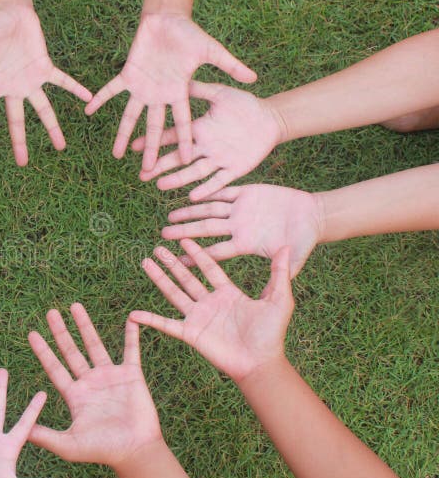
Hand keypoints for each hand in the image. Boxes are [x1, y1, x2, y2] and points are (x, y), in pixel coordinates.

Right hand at [0, 4, 91, 165]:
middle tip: (24, 164)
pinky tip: (88, 99)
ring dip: (52, 127)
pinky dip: (75, 88)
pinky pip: (62, 81)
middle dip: (20, 142)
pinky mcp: (44, 67)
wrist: (8, 9)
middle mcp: (12, 88)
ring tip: (62, 147)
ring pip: (43, 109)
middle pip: (16, 121)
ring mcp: (29, 79)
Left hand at [27, 304, 162, 468]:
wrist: (135, 452)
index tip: (32, 334)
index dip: (43, 351)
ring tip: (75, 306)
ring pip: (95, 344)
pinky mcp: (131, 375)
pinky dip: (131, 334)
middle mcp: (90, 382)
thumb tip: (19, 430)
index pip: (54, 368)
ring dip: (85, 325)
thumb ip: (44, 436)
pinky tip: (130, 318)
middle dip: (60, 332)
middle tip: (50, 312)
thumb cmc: (102, 451)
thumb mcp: (68, 445)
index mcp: (75, 395)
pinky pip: (131, 350)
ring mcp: (110, 376)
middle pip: (71, 351)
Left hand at [86, 14, 256, 169]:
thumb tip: (254, 78)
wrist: (168, 18)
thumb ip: (229, 66)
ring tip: (116, 155)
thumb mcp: (211, 51)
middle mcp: (159, 95)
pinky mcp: (128, 75)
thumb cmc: (190, 34)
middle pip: (154, 128)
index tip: (186, 164)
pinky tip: (88, 111)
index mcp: (179, 93)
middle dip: (151, 150)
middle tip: (146, 174)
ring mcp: (142, 87)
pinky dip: (99, 98)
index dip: (184, 143)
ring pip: (131, 116)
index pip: (183, 123)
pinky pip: (111, 90)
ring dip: (123, 134)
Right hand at [129, 239, 292, 382]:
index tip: (185, 240)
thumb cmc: (271, 333)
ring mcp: (198, 317)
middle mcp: (210, 303)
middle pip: (186, 278)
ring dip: (159, 279)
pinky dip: (149, 320)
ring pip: (173, 293)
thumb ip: (278, 273)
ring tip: (145, 263)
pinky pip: (166, 325)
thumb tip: (286, 247)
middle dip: (172, 263)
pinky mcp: (190, 333)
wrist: (260, 362)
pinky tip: (134, 314)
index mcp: (228, 293)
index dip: (197, 254)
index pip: (209, 268)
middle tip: (158, 247)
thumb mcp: (279, 299)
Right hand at [135, 82, 281, 200]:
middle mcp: (205, 147)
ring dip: (177, 179)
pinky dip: (207, 188)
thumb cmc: (245, 104)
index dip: (154, 142)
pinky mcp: (235, 169)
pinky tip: (192, 195)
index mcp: (199, 129)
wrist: (270, 119)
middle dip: (160, 166)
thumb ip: (200, 90)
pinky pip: (219, 181)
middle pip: (177, 159)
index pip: (172, 137)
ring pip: (194, 172)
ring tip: (160, 186)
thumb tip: (179, 80)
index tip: (135, 147)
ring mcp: (218, 160)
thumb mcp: (221, 94)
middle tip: (142, 174)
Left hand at [162, 184, 322, 276]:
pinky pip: (224, 190)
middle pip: (206, 229)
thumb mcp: (295, 259)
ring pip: (210, 210)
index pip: (216, 251)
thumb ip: (284, 271)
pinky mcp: (247, 192)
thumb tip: (276, 288)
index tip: (178, 261)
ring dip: (191, 211)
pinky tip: (192, 191)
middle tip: (163, 235)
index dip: (198, 256)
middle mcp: (238, 228)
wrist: (314, 216)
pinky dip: (210, 190)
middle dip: (185, 231)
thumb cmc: (304, 241)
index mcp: (245, 244)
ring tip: (171, 214)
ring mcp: (240, 210)